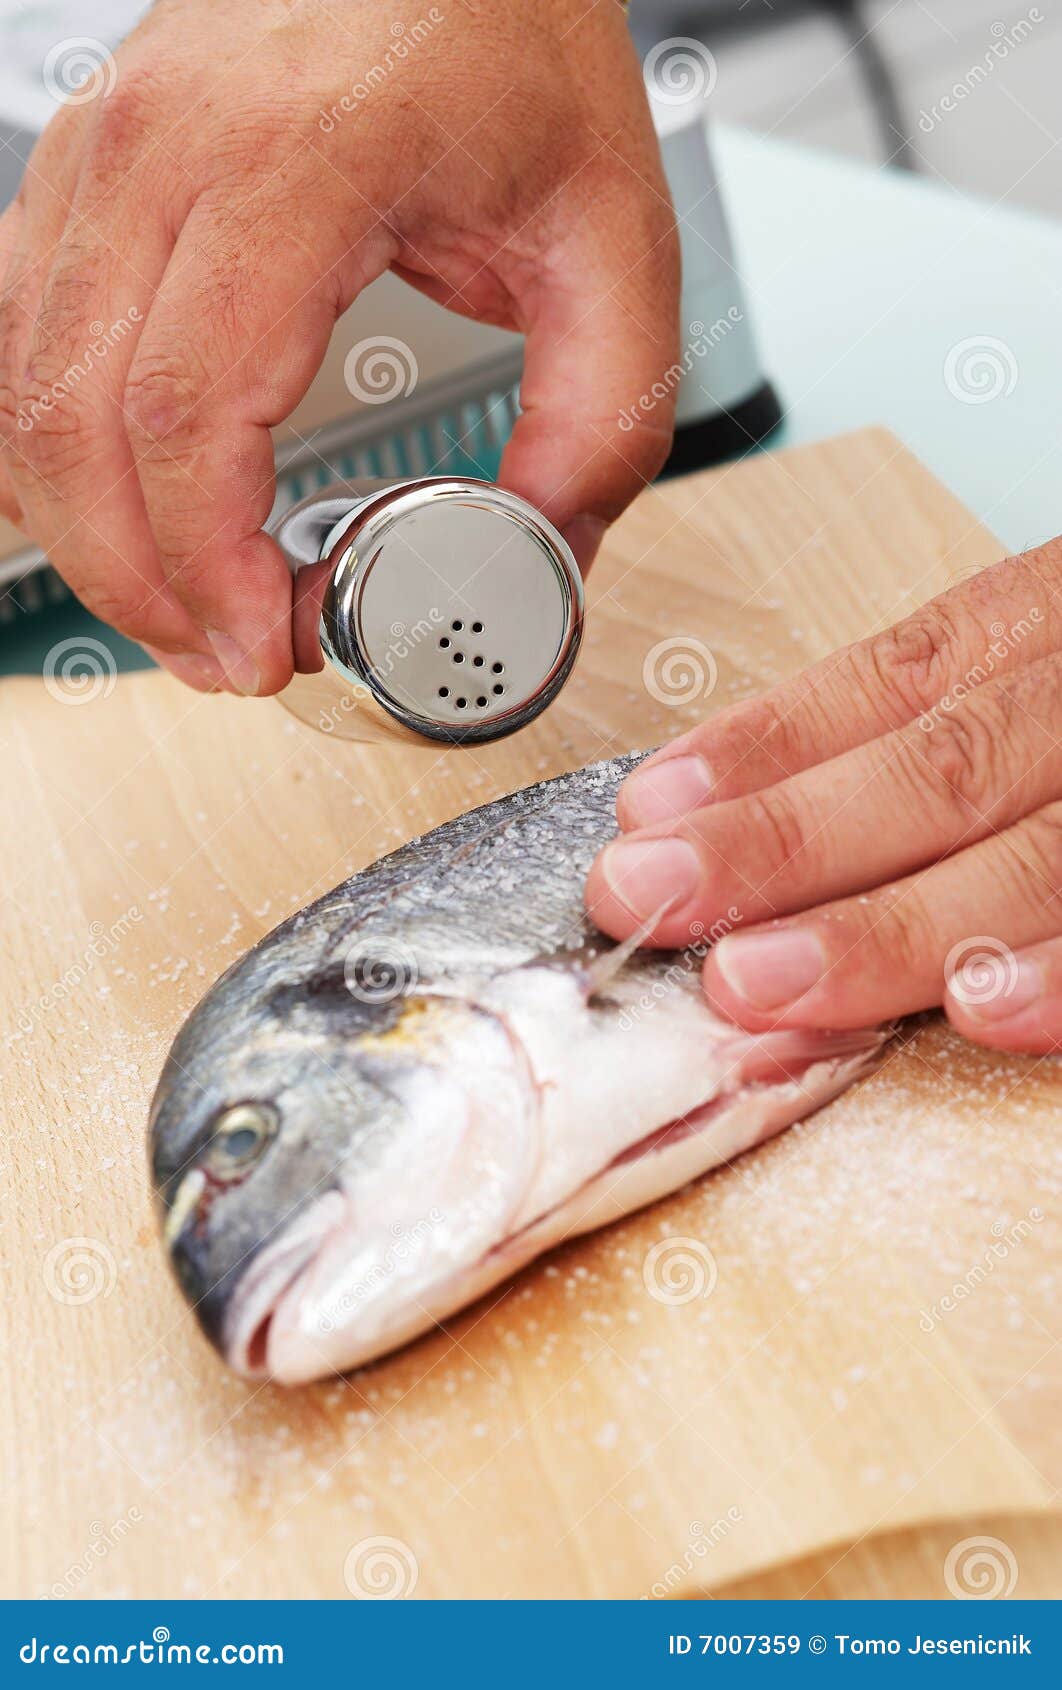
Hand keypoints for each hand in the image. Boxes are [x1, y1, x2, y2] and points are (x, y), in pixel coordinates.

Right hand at [0, 0, 677, 693]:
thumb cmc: (515, 38)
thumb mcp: (615, 234)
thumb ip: (605, 416)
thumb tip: (539, 555)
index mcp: (296, 161)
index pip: (186, 408)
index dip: (206, 563)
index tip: (267, 645)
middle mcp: (164, 146)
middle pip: (75, 420)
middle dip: (139, 581)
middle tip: (226, 659)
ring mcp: (102, 145)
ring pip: (21, 386)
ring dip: (84, 531)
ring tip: (181, 610)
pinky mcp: (86, 166)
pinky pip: (16, 334)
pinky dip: (50, 450)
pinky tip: (117, 513)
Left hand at [586, 541, 1061, 1054]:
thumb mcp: (1037, 662)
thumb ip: (905, 722)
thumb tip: (705, 801)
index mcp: (1060, 617)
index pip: (897, 681)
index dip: (768, 750)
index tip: (648, 813)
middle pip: (950, 764)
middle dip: (792, 844)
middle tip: (656, 906)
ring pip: (1046, 848)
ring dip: (902, 927)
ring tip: (771, 985)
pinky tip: (991, 1015)